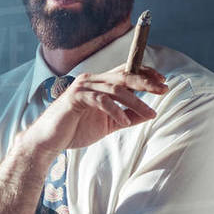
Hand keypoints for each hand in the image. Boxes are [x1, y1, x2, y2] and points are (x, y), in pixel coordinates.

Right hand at [23, 65, 168, 155]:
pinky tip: (125, 121)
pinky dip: (116, 111)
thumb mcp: (108, 123)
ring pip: (116, 89)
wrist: (49, 141)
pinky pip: (101, 101)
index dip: (145, 74)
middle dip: (146, 82)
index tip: (163, 82)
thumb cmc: (75, 130)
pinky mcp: (75, 98)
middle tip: (163, 90)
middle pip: (124, 75)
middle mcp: (91, 80)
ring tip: (150, 113)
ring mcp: (83, 87)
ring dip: (136, 101)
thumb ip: (127, 116)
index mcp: (99, 83)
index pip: (125, 72)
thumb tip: (149, 114)